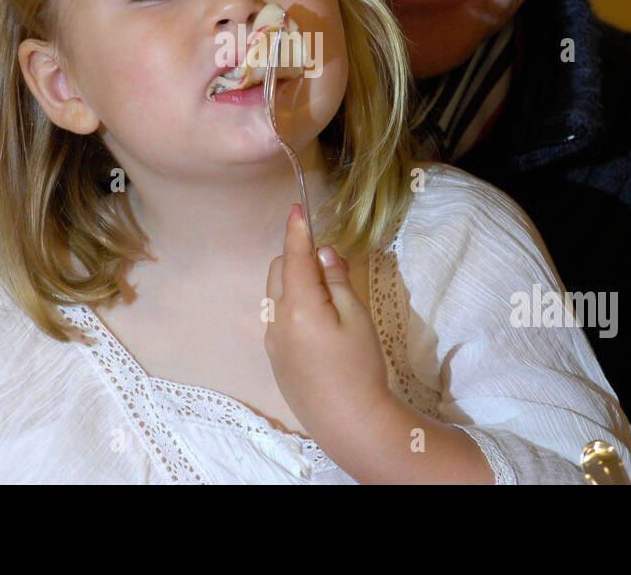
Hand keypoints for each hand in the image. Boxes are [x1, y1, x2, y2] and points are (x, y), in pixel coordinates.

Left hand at [264, 204, 392, 444]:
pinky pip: (277, 317)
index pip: (294, 256)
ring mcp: (272, 340)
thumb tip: (323, 254)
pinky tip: (317, 320)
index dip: (296, 231)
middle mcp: (276, 319)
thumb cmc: (359, 366)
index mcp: (298, 305)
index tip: (296, 209)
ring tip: (326, 292)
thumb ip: (336, 282)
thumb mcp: (356, 318)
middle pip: (278, 271)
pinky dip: (291, 304)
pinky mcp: (275, 357)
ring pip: (275, 294)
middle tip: (329, 261)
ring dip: (293, 281)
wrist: (347, 421)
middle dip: (297, 257)